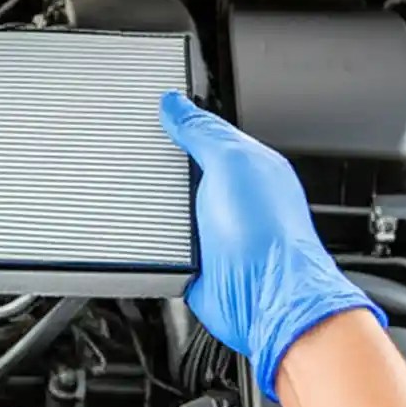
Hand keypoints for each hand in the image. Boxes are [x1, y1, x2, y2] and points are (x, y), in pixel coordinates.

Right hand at [159, 92, 385, 399]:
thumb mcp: (233, 163)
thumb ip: (203, 132)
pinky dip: (151, 237)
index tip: (148, 113)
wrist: (267, 301)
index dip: (177, 122)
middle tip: (136, 156)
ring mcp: (212, 229)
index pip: (205, 132)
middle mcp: (231, 196)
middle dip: (159, 165)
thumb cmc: (269, 236)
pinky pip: (162, 241)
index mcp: (248, 165)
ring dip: (153, 206)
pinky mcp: (194, 260)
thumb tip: (175, 105)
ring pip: (169, 207)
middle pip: (182, 169)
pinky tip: (145, 231)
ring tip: (138, 195)